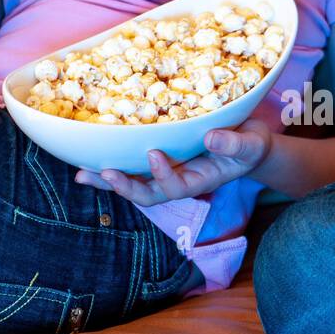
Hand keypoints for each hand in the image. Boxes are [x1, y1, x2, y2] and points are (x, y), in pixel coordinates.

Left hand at [73, 118, 272, 203]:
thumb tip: (210, 139)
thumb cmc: (251, 144)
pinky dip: (111, 166)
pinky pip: (133, 167)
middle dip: (124, 186)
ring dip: (108, 181)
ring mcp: (168, 172)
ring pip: (134, 183)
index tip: (153, 153)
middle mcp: (180, 180)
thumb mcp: (250, 144)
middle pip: (147, 194)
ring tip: (82, 174)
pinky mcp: (161, 159)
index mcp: (200, 180)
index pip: (177, 187)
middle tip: (104, 173)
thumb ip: (234, 144)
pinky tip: (89, 160)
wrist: (249, 142)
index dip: (163, 175)